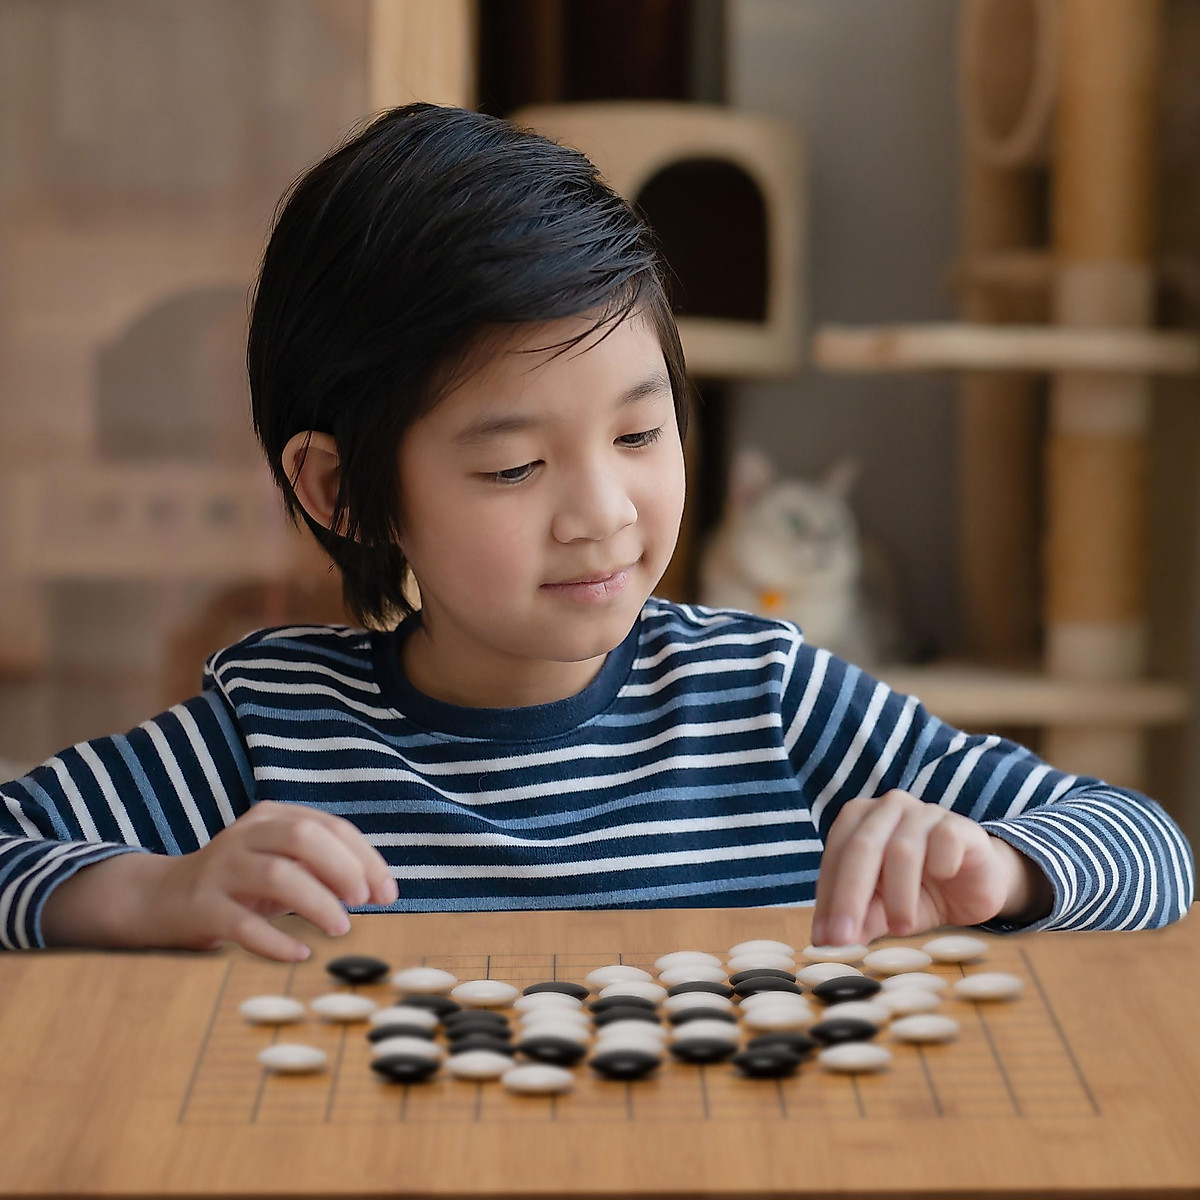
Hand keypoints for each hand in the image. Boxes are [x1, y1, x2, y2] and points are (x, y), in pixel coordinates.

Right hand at [42, 801, 398, 961]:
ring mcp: (221, 869)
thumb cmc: (241, 884)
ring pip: (276, 875)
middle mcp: (245, 835)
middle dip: (342, 867)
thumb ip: (322, 867)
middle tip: (362, 900)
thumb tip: (378, 887)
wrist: (161, 899)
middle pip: (302, 837)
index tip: (388, 892)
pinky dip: (276, 941)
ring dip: (317, 902)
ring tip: (341, 928)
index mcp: (271, 817)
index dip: (365, 858)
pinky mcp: (201, 908)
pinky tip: (300, 953)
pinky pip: (242, 925)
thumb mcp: (281, 864)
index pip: (329, 826)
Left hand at [809, 790, 1039, 946]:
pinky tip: (942, 880)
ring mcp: (922, 812)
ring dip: (898, 895)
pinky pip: (944, 841)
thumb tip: (828, 940)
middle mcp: (887, 808)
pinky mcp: (957, 825)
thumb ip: (859, 918)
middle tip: (843, 938)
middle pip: (861, 848)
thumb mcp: (884, 910)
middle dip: (849, 896)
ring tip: (900, 929)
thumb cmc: (919, 892)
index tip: (824, 939)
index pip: (835, 857)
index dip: (827, 899)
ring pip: (901, 850)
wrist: (975, 886)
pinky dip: (940, 866)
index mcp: (858, 819)